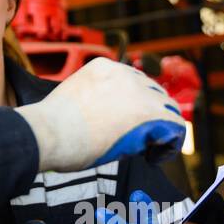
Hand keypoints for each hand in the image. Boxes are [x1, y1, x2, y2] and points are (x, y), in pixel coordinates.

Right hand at [12, 57, 187, 171]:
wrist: (48, 132)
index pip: (133, 82)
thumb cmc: (50, 126)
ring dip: (160, 128)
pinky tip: (153, 156)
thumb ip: (93, 101)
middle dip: (149, 115)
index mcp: (104, 67)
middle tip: (137, 139)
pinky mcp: (149, 113)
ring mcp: (138, 92)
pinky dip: (168, 144)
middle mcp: (124, 73)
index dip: (133, 105)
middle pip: (153, 93)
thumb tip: (104, 120)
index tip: (125, 123)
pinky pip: (175, 127)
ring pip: (168, 108)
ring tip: (147, 149)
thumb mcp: (72, 100)